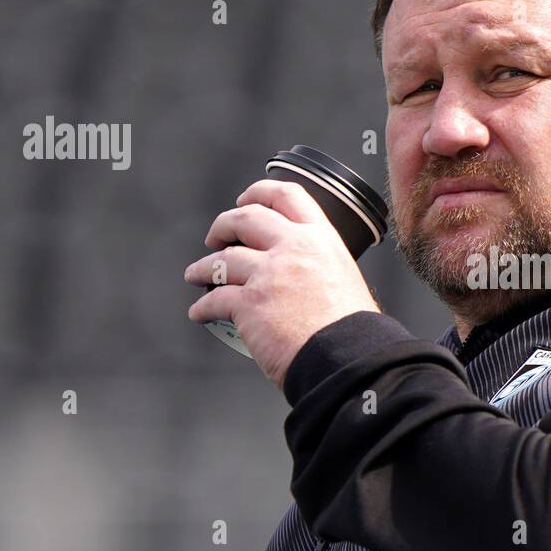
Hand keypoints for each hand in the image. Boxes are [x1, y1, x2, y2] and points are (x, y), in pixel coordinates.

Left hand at [184, 179, 380, 389]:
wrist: (347, 357)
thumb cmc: (353, 329)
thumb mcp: (345, 279)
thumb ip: (320, 267)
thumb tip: (303, 277)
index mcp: (320, 239)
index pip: (286, 195)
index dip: (259, 193)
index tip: (245, 201)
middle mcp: (292, 248)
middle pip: (244, 219)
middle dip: (223, 226)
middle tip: (216, 238)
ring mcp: (268, 274)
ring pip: (222, 260)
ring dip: (204, 268)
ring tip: (197, 274)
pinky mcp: (248, 304)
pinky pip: (214, 300)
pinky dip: (202, 307)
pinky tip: (200, 312)